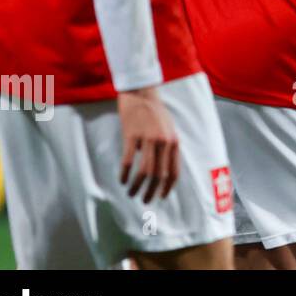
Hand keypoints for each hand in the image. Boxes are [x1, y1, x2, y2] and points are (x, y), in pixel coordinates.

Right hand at [117, 87, 179, 201]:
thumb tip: (162, 170)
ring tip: (130, 193)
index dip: (167, 187)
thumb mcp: (168, 130)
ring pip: (144, 171)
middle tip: (144, 201)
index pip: (174, 171)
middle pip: (159, 175)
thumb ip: (168, 148)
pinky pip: (128, 160)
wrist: (141, 93)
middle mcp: (164, 142)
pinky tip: (121, 180)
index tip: (160, 197)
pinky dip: (124, 173)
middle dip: (151, 191)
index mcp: (174, 142)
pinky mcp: (132, 135)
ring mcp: (148, 138)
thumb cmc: (155, 113)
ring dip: (137, 186)